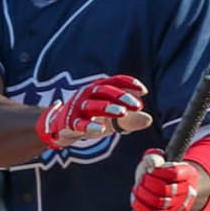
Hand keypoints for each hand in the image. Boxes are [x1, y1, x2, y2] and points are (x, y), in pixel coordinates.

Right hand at [36, 75, 151, 149]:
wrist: (60, 128)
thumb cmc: (90, 119)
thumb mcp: (112, 119)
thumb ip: (130, 120)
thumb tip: (149, 119)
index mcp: (98, 89)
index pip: (114, 81)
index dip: (129, 83)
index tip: (144, 91)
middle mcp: (87, 94)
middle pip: (105, 91)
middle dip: (122, 97)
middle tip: (138, 106)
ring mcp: (77, 107)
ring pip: (93, 105)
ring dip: (108, 107)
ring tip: (122, 113)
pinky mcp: (69, 122)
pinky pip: (79, 123)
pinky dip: (89, 125)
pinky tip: (100, 129)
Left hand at [129, 149, 199, 210]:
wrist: (165, 191)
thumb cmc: (158, 172)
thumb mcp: (156, 159)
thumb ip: (153, 157)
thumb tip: (154, 165)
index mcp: (188, 173)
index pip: (174, 173)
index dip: (159, 172)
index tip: (151, 170)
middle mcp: (188, 190)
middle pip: (164, 189)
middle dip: (148, 183)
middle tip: (143, 180)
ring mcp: (181, 206)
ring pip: (158, 202)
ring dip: (144, 194)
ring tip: (139, 189)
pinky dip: (143, 207)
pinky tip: (139, 200)